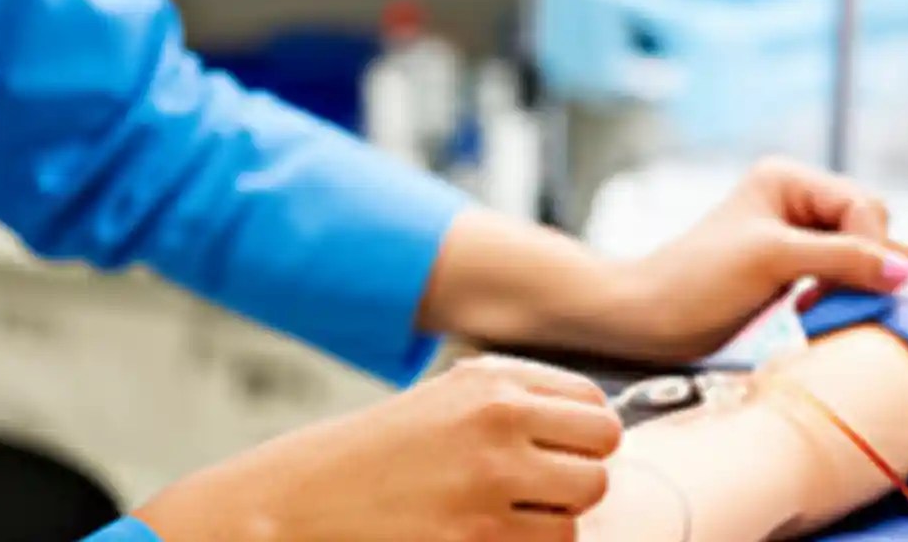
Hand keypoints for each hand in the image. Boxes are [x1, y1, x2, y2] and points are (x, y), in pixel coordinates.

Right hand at [135, 356, 622, 541]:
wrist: (306, 502)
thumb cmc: (379, 454)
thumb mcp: (445, 399)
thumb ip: (518, 399)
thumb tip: (597, 422)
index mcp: (491, 382)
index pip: (594, 405)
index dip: (580, 434)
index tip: (553, 449)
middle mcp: (497, 422)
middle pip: (601, 453)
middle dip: (576, 474)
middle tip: (534, 486)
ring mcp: (490, 483)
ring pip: (583, 506)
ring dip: (554, 516)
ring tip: (502, 512)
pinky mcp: (479, 539)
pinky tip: (483, 535)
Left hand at [627, 157, 907, 359]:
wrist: (649, 318)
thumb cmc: (697, 281)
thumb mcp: (773, 260)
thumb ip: (842, 258)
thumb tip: (906, 269)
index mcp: (788, 179)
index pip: (865, 206)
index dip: (870, 247)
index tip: (855, 288)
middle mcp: (796, 200)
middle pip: (869, 230)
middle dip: (863, 267)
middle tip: (829, 300)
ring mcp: (795, 236)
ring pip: (859, 258)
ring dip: (851, 286)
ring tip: (814, 308)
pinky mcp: (792, 271)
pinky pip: (841, 279)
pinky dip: (839, 298)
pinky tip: (809, 313)